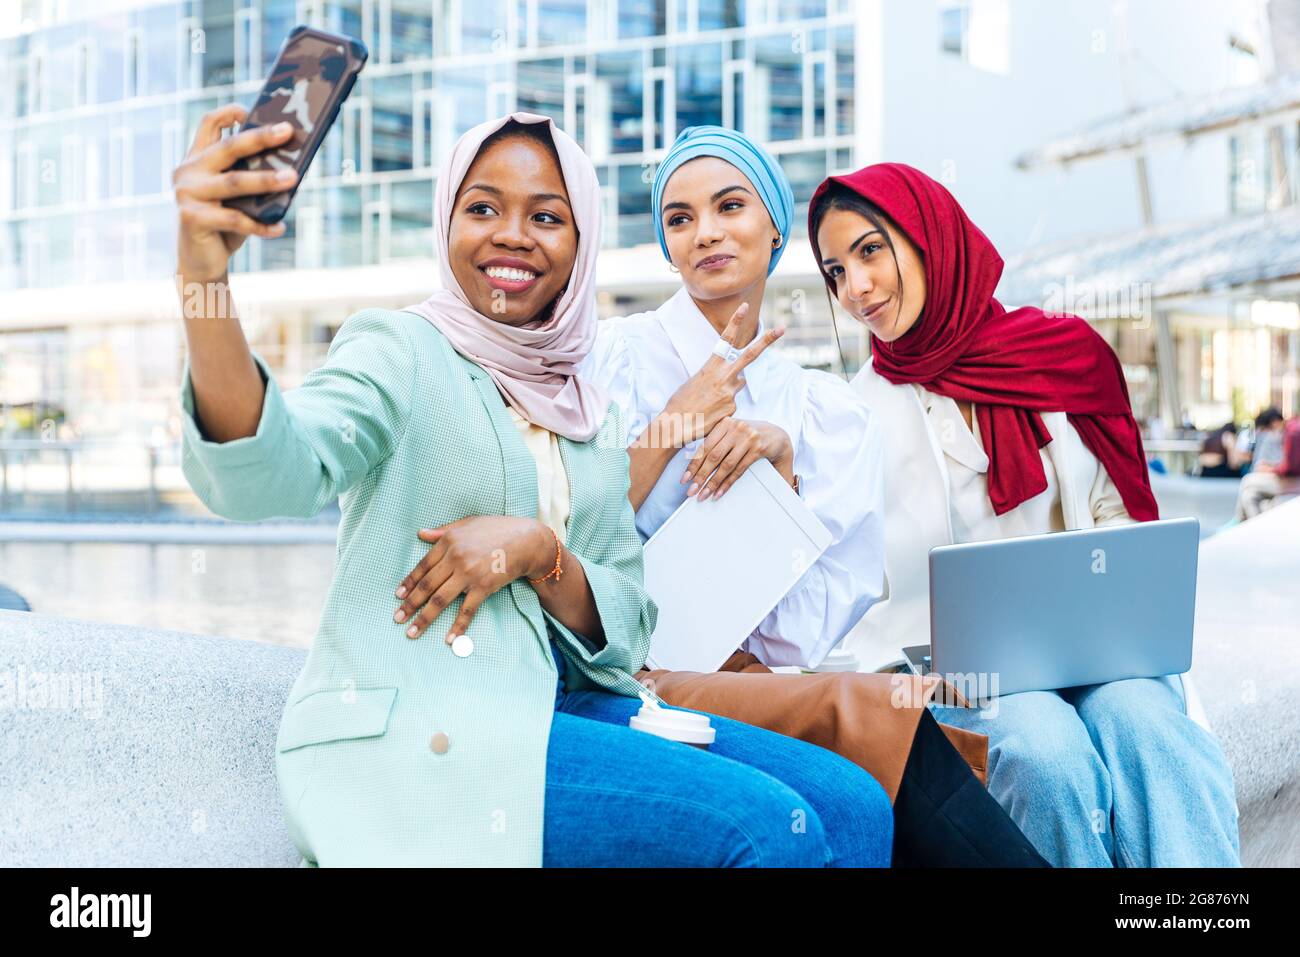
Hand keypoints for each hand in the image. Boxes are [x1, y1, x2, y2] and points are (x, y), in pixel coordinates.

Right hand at [173, 103, 298, 283]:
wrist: (201, 262)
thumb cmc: (225, 226)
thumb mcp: (237, 198)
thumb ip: (249, 179)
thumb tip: (292, 167)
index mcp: (197, 159)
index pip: (209, 124)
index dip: (230, 113)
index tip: (254, 111)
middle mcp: (188, 171)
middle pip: (228, 147)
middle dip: (260, 138)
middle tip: (287, 131)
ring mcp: (187, 193)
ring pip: (234, 182)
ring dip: (266, 180)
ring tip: (293, 178)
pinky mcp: (192, 218)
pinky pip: (235, 219)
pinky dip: (261, 225)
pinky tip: (280, 228)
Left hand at [392, 516, 551, 641]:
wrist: (527, 541)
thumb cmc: (498, 529)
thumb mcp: (468, 523)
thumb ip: (443, 531)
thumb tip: (421, 533)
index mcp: (449, 542)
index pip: (423, 566)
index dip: (409, 582)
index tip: (398, 596)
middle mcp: (455, 558)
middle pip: (427, 586)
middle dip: (410, 604)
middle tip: (397, 618)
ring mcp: (468, 574)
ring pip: (440, 600)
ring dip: (424, 618)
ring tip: (412, 632)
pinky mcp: (483, 587)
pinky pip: (467, 610)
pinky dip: (457, 626)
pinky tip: (448, 639)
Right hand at [654, 302, 783, 448]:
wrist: (676, 424)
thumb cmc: (682, 401)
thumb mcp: (697, 381)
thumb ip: (719, 376)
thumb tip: (740, 378)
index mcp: (711, 366)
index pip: (725, 340)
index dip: (735, 322)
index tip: (744, 307)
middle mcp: (723, 377)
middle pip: (750, 355)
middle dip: (767, 341)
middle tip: (782, 328)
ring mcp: (730, 392)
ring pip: (738, 384)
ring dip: (728, 389)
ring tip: (709, 401)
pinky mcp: (733, 407)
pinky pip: (733, 403)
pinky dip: (724, 407)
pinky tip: (711, 412)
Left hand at [682, 418, 793, 500]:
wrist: (776, 435)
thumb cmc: (748, 436)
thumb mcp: (731, 433)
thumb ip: (715, 442)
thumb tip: (694, 463)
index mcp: (724, 423)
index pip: (705, 447)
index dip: (693, 464)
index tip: (685, 478)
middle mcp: (735, 428)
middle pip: (713, 456)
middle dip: (700, 476)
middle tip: (691, 490)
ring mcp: (747, 438)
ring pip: (726, 465)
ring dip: (713, 483)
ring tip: (704, 494)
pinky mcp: (757, 449)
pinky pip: (739, 470)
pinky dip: (727, 483)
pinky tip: (719, 492)